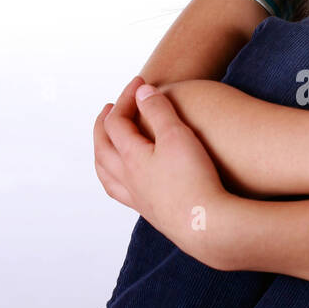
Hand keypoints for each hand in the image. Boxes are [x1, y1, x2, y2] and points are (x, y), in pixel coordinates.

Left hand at [93, 75, 233, 266]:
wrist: (206, 225)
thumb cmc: (194, 179)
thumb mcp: (178, 135)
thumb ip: (159, 110)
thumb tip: (142, 91)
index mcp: (130, 156)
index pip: (116, 121)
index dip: (126, 98)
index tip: (141, 82)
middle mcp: (127, 178)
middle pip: (102, 148)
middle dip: (102, 125)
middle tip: (108, 109)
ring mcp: (137, 197)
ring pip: (106, 173)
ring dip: (102, 153)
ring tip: (105, 144)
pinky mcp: (151, 213)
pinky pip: (120, 193)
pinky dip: (115, 179)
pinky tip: (128, 180)